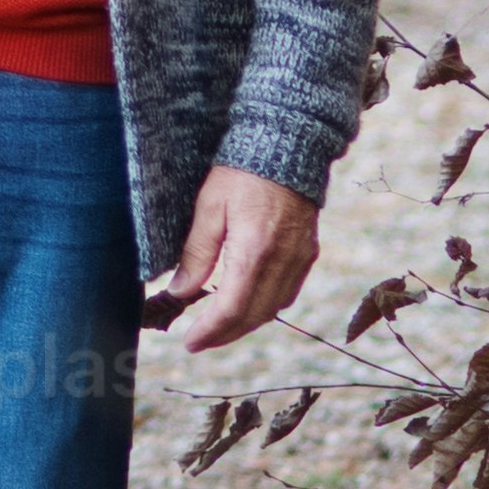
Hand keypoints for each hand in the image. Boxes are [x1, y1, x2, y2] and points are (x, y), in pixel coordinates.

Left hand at [156, 164, 319, 350]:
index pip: (231, 309)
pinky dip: (266, 307)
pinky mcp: (308, 254)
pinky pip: (287, 294)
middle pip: (254, 316)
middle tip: (200, 341)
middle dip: (225, 335)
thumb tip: (180, 292)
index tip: (190, 342)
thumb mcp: (209, 207)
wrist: (287, 146)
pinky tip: (247, 303)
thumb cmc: (241, 172)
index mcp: (254, 251)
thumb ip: (197, 253)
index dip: (210, 332)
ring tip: (218, 327)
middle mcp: (282, 262)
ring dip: (245, 324)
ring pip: (273, 310)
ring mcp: (300, 259)